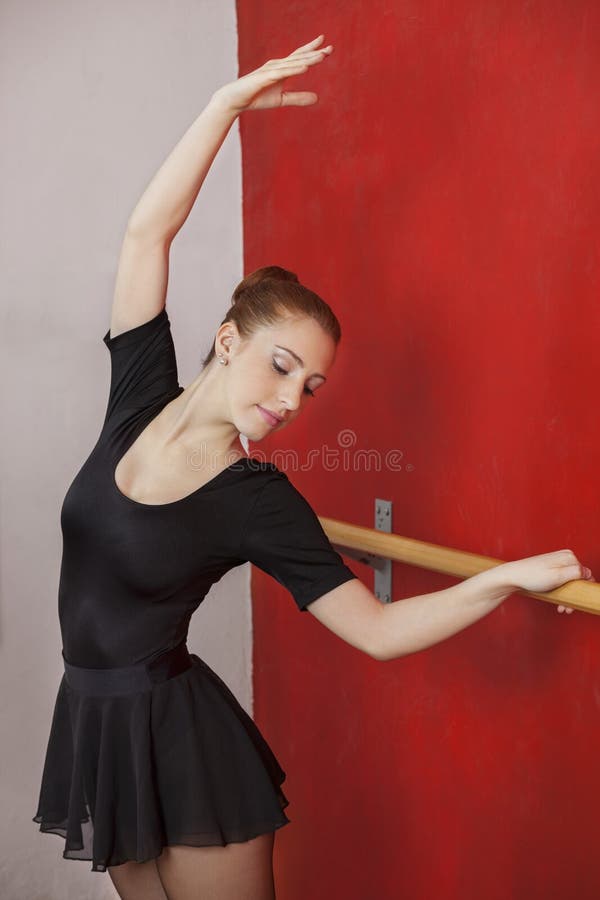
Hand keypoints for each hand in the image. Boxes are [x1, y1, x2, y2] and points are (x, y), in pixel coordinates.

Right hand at [211, 34, 332, 114]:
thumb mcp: (281, 100)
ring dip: (308, 59)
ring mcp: (271, 70)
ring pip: (293, 63)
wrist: (235, 100)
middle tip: (330, 48)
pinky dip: (294, 69)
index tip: (327, 48)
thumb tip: (317, 98)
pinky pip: (282, 72)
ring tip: (322, 56)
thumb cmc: (256, 98)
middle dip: (315, 52)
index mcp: (282, 69)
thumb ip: (298, 98)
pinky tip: (305, 67)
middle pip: (300, 57)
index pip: (300, 57)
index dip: (313, 52)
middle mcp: (277, 65)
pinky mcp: (265, 77)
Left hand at [498, 549, 594, 614]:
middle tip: (567, 608)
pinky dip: (561, 592)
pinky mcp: (551, 569)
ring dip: (568, 597)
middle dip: (574, 596)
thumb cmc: (532, 577)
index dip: (583, 590)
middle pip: (578, 580)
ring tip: (561, 607)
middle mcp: (565, 557)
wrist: (513, 577)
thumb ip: (575, 573)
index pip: (586, 575)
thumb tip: (588, 573)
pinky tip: (557, 602)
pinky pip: (562, 582)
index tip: (576, 602)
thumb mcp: (557, 576)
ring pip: (570, 583)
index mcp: (569, 557)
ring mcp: (558, 563)